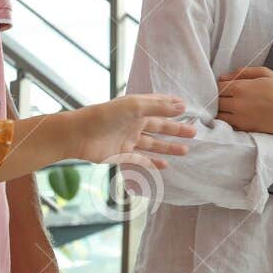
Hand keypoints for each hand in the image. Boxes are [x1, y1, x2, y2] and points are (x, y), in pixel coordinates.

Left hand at [67, 94, 194, 165]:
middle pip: (159, 127)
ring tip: (185, 151)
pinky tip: (165, 166)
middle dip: (176, 130)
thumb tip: (182, 106)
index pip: (158, 106)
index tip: (187, 108)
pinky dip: (152, 163)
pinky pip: (141, 159)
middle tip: (194, 133)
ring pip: (153, 144)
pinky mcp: (121, 154)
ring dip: (168, 148)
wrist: (79, 134)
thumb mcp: (135, 107)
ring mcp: (128, 140)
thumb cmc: (106, 116)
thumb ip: (158, 107)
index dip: (172, 106)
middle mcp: (134, 123)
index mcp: (137, 108)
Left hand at [216, 66, 272, 134]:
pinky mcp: (245, 130)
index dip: (219, 86)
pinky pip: (228, 126)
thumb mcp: (265, 73)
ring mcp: (240, 119)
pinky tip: (234, 117)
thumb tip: (224, 77)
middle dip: (218, 99)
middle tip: (226, 97)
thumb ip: (243, 72)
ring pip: (219, 115)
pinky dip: (227, 121)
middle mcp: (237, 104)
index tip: (225, 87)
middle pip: (215, 102)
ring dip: (221, 111)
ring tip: (228, 108)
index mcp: (240, 88)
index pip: (217, 87)